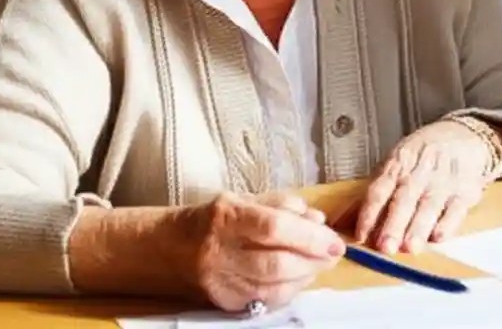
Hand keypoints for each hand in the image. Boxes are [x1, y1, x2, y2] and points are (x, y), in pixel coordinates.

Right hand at [180, 190, 344, 311]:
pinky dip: (289, 290)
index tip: (334, 240)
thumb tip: (318, 220)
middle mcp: (220, 252)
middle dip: (313, 260)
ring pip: (273, 287)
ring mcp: (221, 282)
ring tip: (320, 263)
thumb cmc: (214, 219)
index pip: (273, 228)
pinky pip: (265, 301)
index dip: (309, 236)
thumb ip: (283, 205)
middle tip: (334, 253)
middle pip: (276, 263)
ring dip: (306, 276)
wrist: (167, 249)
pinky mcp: (224, 302)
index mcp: (227, 218)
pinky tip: (299, 278)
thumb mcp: (245, 199)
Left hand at [355, 120, 493, 254]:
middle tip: (386, 247)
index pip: (380, 189)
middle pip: (404, 200)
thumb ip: (378, 191)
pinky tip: (438, 238)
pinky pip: (456, 210)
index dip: (369, 213)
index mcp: (399, 164)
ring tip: (410, 248)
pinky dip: (447, 224)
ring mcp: (444, 182)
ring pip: (429, 206)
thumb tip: (346, 220)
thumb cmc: (424, 155)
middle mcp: (420, 173)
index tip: (361, 235)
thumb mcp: (398, 161)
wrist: (466, 136)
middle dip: (394, 225)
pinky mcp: (465, 192)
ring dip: (419, 228)